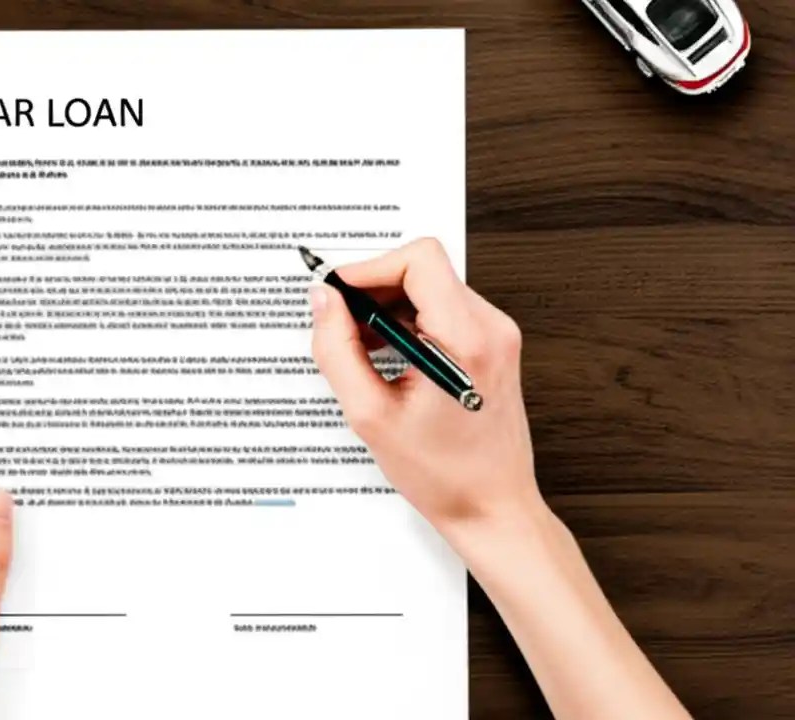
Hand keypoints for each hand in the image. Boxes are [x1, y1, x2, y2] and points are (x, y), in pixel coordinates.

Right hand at [309, 238, 541, 541]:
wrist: (492, 507)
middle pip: (422, 270)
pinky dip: (408, 322)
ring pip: (430, 287)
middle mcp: (490, 328)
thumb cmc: (445, 475)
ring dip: (389, 308)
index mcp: (467, 340)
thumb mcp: (371, 415)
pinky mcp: (493, 345)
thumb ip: (338, 351)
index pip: (419, 260)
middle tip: (342, 324)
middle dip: (373, 290)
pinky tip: (387, 355)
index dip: (369, 268)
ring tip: (363, 347)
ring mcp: (496, 335)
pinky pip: (443, 309)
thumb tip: (323, 304)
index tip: (338, 292)